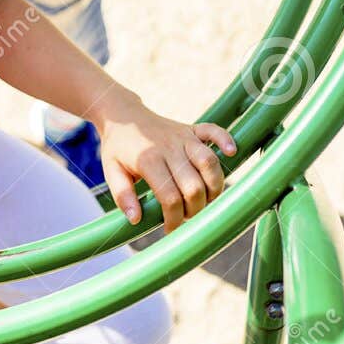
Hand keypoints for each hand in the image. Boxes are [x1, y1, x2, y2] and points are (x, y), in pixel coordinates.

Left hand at [95, 103, 236, 231]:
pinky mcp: (192, 129)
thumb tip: (136, 220)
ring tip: (207, 200)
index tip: (170, 228)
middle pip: (194, 185)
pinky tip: (232, 153)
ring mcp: (183, 137)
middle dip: (195, 209)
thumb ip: (122, 196)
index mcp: (148, 160)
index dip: (174, 218)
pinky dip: (225, 140)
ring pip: (209, 162)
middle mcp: (169, 148)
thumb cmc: (118, 147)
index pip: (170, 197)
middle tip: (187, 215)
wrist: (123, 115)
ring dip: (215, 186)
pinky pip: (214, 131)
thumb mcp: (111, 171)